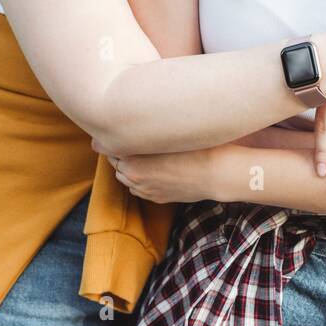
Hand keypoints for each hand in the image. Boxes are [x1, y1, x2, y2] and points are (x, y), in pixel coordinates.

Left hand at [92, 139, 215, 204]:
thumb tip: (123, 127)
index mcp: (131, 163)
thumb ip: (139, 134)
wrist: (216, 174)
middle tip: (131, 140)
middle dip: (121, 154)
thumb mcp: (163, 136)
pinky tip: (151, 170)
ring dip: (129, 168)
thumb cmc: (195, 149)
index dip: (114, 138)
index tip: (120, 129)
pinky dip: (139, 180)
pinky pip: (140, 189)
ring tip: (141, 154)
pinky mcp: (158, 198)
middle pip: (116, 165)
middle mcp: (135, 180)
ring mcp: (146, 191)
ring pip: (126, 179)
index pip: (109, 150)